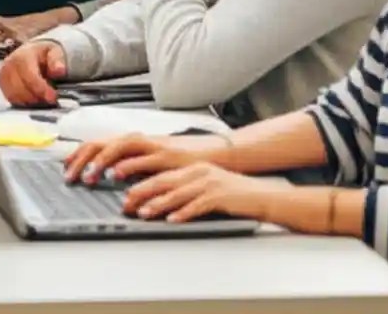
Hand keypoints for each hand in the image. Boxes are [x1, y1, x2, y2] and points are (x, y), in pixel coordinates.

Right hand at [0, 41, 66, 106]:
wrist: (31, 52)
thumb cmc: (43, 54)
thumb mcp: (54, 52)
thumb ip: (57, 61)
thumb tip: (59, 71)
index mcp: (22, 56)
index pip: (30, 77)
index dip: (41, 89)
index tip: (53, 97)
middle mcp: (8, 65)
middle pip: (21, 89)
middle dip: (37, 98)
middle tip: (50, 100)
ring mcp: (3, 75)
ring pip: (15, 96)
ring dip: (30, 101)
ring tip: (42, 99)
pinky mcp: (1, 83)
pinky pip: (10, 99)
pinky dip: (23, 102)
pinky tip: (33, 99)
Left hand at [63, 132, 227, 183]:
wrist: (223, 153)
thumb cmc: (187, 158)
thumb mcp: (156, 157)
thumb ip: (134, 161)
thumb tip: (108, 168)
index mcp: (144, 143)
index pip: (107, 142)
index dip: (85, 153)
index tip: (67, 166)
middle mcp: (154, 145)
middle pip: (117, 145)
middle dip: (94, 160)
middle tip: (80, 178)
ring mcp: (171, 157)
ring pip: (140, 159)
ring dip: (122, 171)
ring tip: (102, 181)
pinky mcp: (186, 170)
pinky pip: (169, 181)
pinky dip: (155, 192)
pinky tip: (145, 201)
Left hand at [122, 162, 289, 222]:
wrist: (262, 196)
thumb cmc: (233, 194)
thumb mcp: (205, 185)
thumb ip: (184, 189)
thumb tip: (159, 200)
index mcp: (192, 169)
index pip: (160, 175)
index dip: (141, 184)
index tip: (126, 193)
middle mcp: (198, 173)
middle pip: (164, 182)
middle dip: (142, 193)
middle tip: (127, 203)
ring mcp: (209, 183)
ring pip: (177, 193)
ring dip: (158, 204)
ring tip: (144, 212)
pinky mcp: (220, 196)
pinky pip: (197, 205)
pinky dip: (183, 213)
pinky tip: (173, 219)